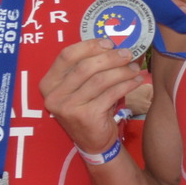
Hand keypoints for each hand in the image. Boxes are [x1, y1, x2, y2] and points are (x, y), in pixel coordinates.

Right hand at [42, 40, 149, 156]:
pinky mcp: (85, 116)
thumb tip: (117, 43)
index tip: (109, 43)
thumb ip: (90, 66)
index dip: (89, 46)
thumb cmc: (88, 106)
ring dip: (121, 71)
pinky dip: (126, 85)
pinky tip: (136, 81)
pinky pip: (110, 94)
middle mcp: (54, 95)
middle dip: (110, 57)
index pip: (67, 55)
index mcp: (49, 82)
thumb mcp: (81, 86)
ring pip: (100, 80)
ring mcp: (68, 107)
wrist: (92, 141)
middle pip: (85, 66)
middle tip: (127, 54)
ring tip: (134, 68)